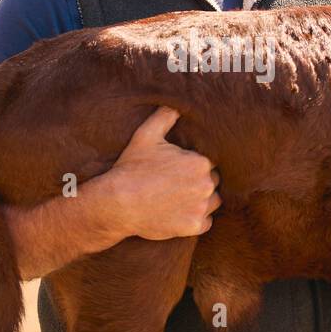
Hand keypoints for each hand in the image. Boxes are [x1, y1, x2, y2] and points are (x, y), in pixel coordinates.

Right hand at [105, 106, 221, 238]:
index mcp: (200, 162)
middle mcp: (206, 185)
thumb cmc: (132, 168)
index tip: (178, 169)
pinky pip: (205, 222)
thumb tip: (176, 104)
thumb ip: (165, 117)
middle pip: (212, 182)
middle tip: (178, 184)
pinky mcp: (194, 227)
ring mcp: (201, 208)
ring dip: (201, 200)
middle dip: (199, 182)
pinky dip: (196, 219)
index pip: (208, 163)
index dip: (193, 165)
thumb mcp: (146, 136)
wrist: (118, 203)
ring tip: (181, 198)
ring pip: (212, 202)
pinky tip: (180, 213)